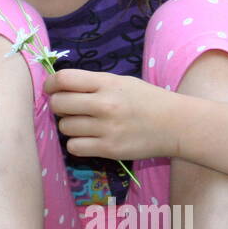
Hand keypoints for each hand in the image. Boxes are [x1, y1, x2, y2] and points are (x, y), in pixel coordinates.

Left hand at [44, 68, 180, 160]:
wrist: (177, 124)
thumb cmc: (146, 100)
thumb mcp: (121, 82)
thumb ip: (92, 83)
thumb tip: (58, 87)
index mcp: (106, 83)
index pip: (63, 79)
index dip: (51, 84)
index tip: (51, 89)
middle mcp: (105, 104)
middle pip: (59, 104)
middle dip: (58, 106)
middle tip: (68, 108)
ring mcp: (107, 128)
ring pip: (65, 127)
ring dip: (69, 126)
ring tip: (84, 124)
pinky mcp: (110, 149)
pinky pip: (74, 147)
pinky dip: (77, 144)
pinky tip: (89, 139)